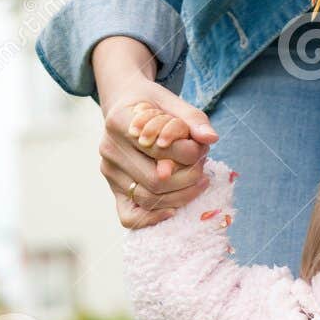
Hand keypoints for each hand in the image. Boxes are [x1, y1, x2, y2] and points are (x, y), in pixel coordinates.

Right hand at [92, 38, 218, 230]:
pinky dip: (153, 218)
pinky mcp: (113, 189)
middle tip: (203, 168)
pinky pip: (129, 216)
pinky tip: (174, 209)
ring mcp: (109, 172)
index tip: (200, 148)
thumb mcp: (171, 102)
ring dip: (181, 196)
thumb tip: (211, 139)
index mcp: (118, 122)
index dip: (187, 153)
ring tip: (198, 181)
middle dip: (188, 178)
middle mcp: (109, 149)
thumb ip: (193, 118)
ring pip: (149, 199)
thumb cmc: (151, 106)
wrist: (125, 107)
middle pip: (156, 180)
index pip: (159, 148)